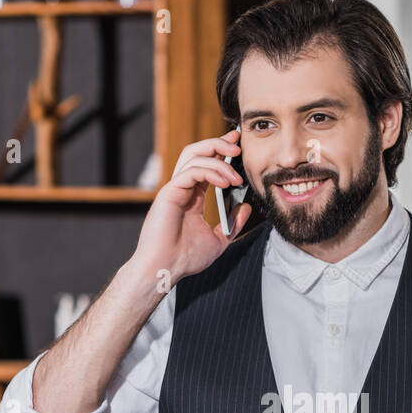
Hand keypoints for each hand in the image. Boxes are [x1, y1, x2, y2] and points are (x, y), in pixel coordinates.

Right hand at [131, 129, 251, 283]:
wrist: (166, 269)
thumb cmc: (186, 258)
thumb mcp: (219, 240)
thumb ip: (232, 224)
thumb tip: (245, 207)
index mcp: (192, 197)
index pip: (206, 165)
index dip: (220, 151)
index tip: (237, 145)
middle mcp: (182, 189)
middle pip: (197, 152)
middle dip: (218, 143)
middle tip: (237, 144)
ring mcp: (174, 189)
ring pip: (193, 156)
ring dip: (219, 160)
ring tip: (236, 176)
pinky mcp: (169, 192)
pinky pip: (191, 171)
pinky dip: (210, 171)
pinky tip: (225, 182)